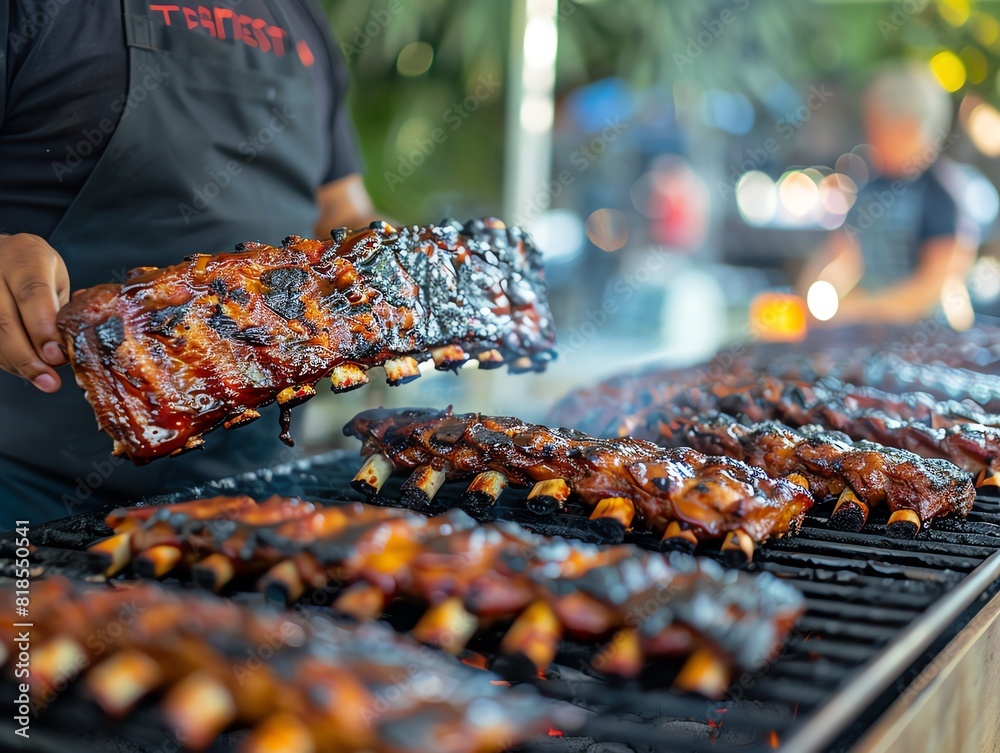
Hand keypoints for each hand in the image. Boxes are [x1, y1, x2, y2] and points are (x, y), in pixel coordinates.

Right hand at [0, 234, 69, 391]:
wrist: (0, 252)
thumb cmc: (33, 267)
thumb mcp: (55, 277)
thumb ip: (63, 307)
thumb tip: (76, 341)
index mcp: (25, 258)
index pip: (32, 294)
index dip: (43, 329)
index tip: (57, 356)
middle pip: (4, 319)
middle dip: (28, 356)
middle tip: (49, 379)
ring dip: (15, 363)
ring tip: (40, 380)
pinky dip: (4, 359)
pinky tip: (22, 369)